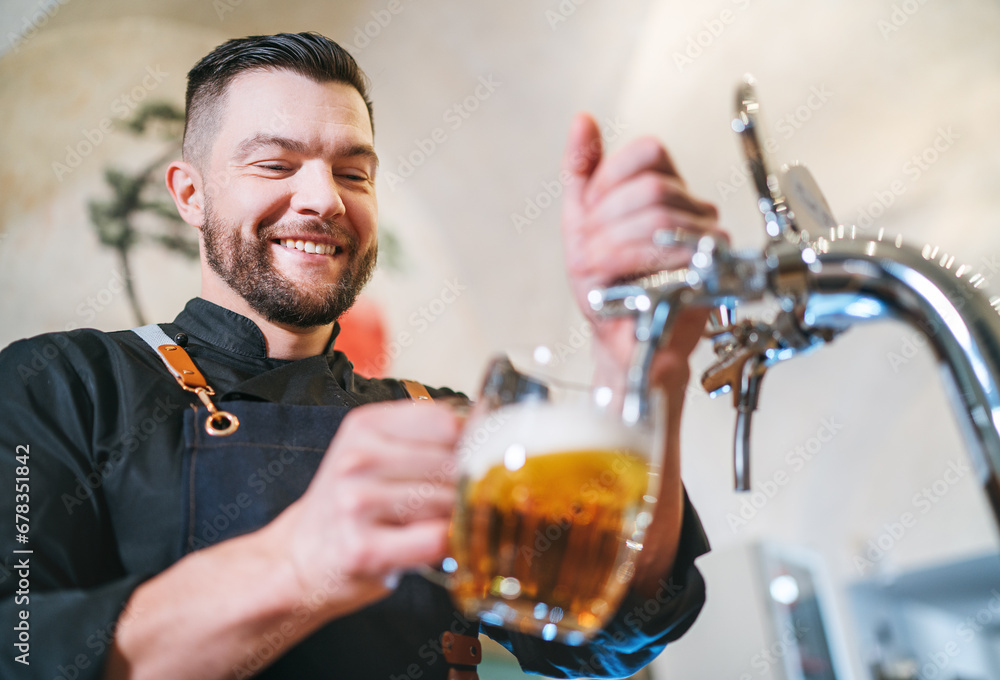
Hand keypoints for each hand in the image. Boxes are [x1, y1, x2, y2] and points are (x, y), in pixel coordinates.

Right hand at [276, 401, 461, 617]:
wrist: (301, 558)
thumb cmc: (353, 506)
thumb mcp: (379, 455)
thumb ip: (428, 439)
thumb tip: (493, 429)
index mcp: (365, 425)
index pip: (447, 421)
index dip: (472, 444)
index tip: (476, 460)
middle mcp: (357, 459)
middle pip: (451, 463)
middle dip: (463, 486)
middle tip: (451, 502)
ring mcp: (356, 503)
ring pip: (446, 501)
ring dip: (454, 518)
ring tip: (432, 524)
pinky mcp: (363, 548)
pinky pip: (436, 538)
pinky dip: (447, 545)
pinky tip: (430, 545)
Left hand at [560, 113, 726, 388]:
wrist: (618, 338)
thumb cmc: (607, 287)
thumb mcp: (581, 222)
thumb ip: (581, 170)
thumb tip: (582, 120)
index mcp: (663, 189)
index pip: (650, 151)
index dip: (613, 178)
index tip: (592, 211)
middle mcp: (691, 209)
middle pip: (652, 186)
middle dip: (607, 218)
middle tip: (586, 249)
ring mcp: (705, 237)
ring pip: (659, 215)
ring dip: (612, 243)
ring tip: (593, 267)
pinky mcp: (709, 267)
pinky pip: (668, 249)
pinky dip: (626, 261)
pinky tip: (611, 277)